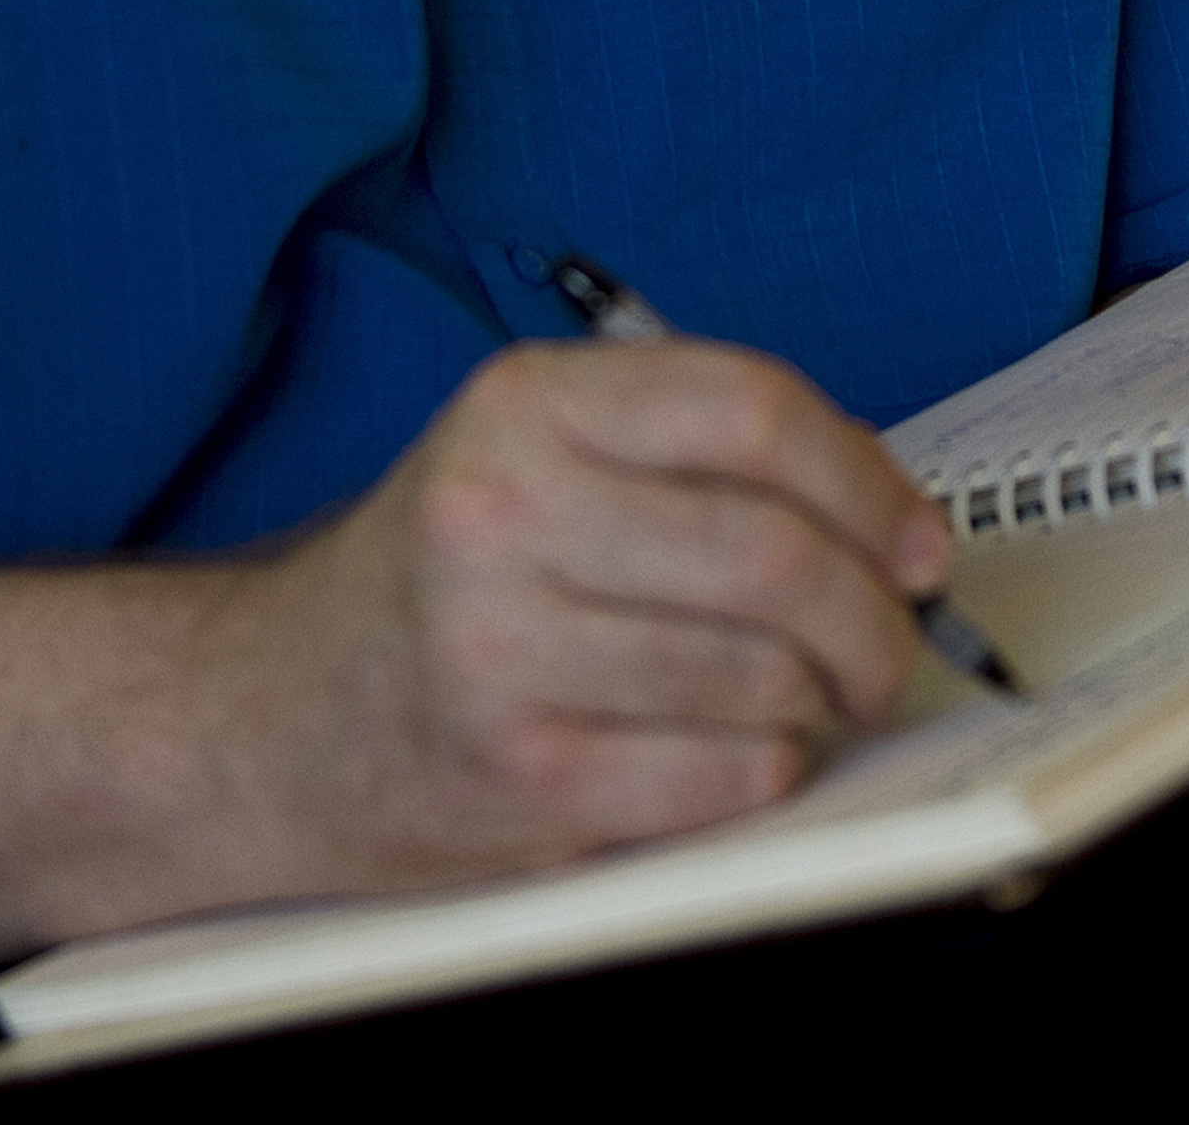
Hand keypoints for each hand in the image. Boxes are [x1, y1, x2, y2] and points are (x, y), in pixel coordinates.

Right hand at [208, 341, 945, 891]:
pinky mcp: (519, 778)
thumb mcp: (537, 457)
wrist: (273, 714)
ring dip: (822, 701)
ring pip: (763, 676)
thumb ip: (694, 456)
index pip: (751, 408)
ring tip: (806, 699)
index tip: (915, 541)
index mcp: (524, 408)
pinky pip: (722, 776)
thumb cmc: (445, 580)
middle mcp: (501, 514)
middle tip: (889, 646)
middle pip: (775, 556)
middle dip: (872, 618)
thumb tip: (894, 522)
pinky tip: (735, 752)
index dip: (868, 481)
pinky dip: (766, 771)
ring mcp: (502, 653)